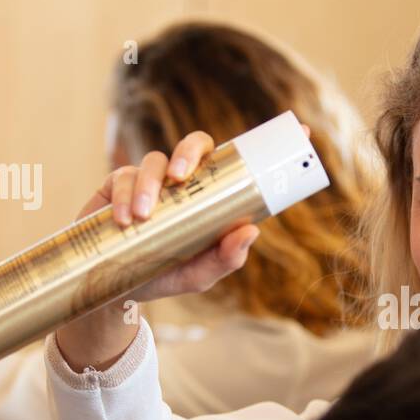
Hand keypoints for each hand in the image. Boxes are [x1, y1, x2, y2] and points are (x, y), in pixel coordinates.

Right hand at [57, 127, 308, 371]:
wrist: (116, 290)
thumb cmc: (166, 275)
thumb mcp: (200, 274)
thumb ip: (226, 258)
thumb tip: (252, 231)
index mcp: (212, 197)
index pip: (237, 164)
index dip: (266, 145)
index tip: (304, 130)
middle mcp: (185, 183)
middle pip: (196, 144)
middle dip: (189, 151)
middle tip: (182, 174)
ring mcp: (153, 180)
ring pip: (156, 161)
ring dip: (150, 185)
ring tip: (144, 216)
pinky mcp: (119, 186)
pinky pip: (125, 178)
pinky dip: (127, 197)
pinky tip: (127, 220)